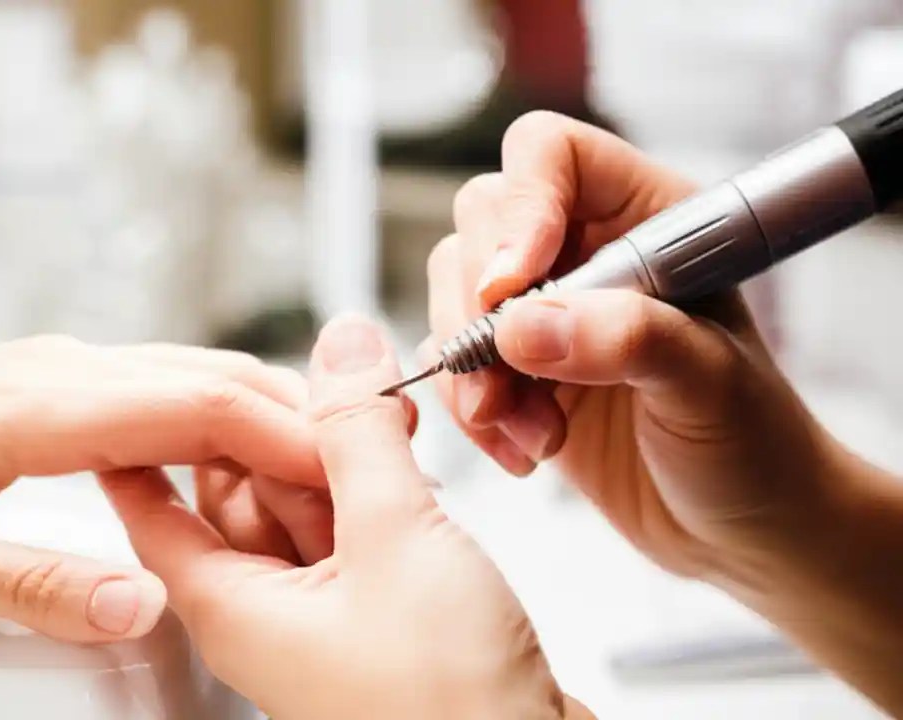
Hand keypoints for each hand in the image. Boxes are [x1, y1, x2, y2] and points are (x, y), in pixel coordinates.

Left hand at [0, 337, 326, 643]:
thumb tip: (142, 610)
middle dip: (298, 424)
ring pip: (193, 372)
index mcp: (43, 408)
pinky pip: (156, 384)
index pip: (201, 403)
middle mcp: (63, 369)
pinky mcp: (50, 377)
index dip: (288, 438)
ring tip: (310, 480)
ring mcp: (58, 365)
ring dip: (259, 418)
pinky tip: (224, 465)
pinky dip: (211, 417)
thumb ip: (37, 588)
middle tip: (359, 482)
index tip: (353, 477)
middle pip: (217, 375)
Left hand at [102, 316, 587, 719]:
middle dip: (278, 431)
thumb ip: (360, 435)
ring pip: (300, 507)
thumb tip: (338, 353)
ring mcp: (324, 618)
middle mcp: (266, 613)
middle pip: (235, 493)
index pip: (153, 504)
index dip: (152, 438)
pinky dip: (376, 496)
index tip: (145, 384)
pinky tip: (408, 465)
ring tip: (381, 414)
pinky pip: (355, 536)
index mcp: (231, 603)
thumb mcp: (394, 538)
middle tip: (323, 380)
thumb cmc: (447, 711)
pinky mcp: (378, 620)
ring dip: (338, 459)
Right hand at [426, 111, 850, 581]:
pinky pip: (453, 364)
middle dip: (477, 305)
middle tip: (503, 373)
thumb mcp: (710, 385)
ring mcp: (546, 311)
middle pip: (483, 221)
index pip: (552, 155)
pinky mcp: (516, 370)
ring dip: (474, 371)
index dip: (521, 206)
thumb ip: (626, 340)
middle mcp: (587, 250)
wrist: (745, 528)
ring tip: (530, 430)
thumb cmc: (756, 444)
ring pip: (454, 293)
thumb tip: (523, 326)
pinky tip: (525, 449)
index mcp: (647, 219)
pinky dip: (473, 412)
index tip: (512, 284)